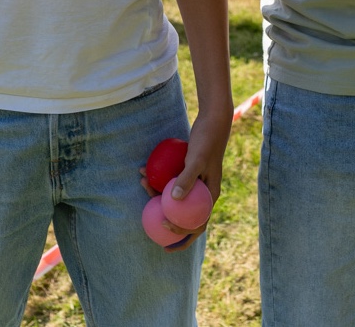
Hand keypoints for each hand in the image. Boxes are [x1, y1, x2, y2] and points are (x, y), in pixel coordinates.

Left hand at [151, 104, 231, 247]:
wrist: (212, 121)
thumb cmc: (207, 140)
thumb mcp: (197, 160)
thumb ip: (186, 178)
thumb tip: (173, 200)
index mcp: (210, 196)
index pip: (198, 223)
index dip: (183, 234)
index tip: (164, 228)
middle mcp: (203, 192)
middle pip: (185, 216)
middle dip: (169, 224)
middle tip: (152, 227)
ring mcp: (195, 182)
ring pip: (175, 196)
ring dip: (157, 193)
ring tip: (142, 183)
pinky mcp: (187, 171)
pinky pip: (172, 181)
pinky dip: (159, 179)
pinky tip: (145, 172)